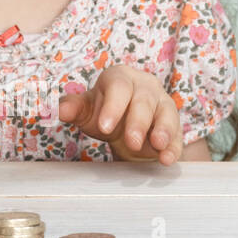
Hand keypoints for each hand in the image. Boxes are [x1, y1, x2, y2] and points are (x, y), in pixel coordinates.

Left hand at [58, 65, 182, 165]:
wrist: (124, 128)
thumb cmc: (103, 112)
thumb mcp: (86, 110)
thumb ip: (73, 108)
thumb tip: (60, 110)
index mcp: (120, 78)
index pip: (118, 88)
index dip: (112, 107)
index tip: (104, 127)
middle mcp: (144, 87)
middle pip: (143, 101)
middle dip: (138, 122)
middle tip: (131, 141)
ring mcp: (162, 104)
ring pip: (166, 113)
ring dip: (163, 130)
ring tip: (158, 145)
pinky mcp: (176, 125)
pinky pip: (178, 135)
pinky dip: (174, 147)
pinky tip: (167, 159)